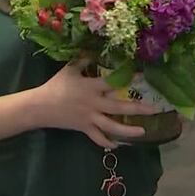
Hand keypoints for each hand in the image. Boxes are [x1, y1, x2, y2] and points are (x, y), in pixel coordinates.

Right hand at [36, 61, 158, 147]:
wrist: (40, 107)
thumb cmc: (55, 86)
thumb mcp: (69, 69)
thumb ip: (84, 60)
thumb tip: (95, 50)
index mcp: (91, 87)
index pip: (114, 82)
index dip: (128, 78)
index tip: (143, 76)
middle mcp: (94, 104)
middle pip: (119, 107)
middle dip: (138, 109)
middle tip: (154, 110)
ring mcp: (90, 118)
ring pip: (112, 127)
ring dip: (128, 131)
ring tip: (143, 132)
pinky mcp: (84, 129)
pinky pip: (97, 138)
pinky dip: (107, 142)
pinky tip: (117, 145)